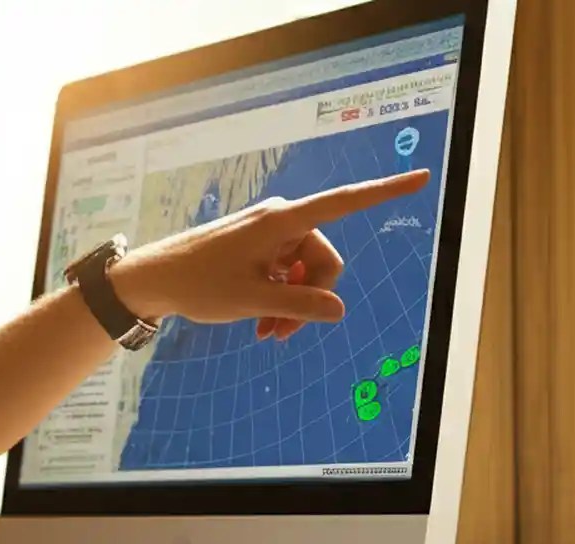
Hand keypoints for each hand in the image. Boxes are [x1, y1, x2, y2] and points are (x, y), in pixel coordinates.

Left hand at [109, 169, 429, 340]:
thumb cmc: (197, 283)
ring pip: (304, 271)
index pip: (343, 203)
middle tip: (280, 335)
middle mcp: (279, 220)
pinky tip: (262, 324)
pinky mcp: (256, 246)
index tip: (423, 177)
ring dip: (293, 303)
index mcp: (281, 221)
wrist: (151, 280)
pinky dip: (279, 297)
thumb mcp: (251, 300)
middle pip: (323, 259)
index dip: (384, 192)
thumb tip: (337, 309)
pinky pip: (284, 272)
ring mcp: (267, 233)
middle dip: (310, 297)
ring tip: (268, 334)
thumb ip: (299, 304)